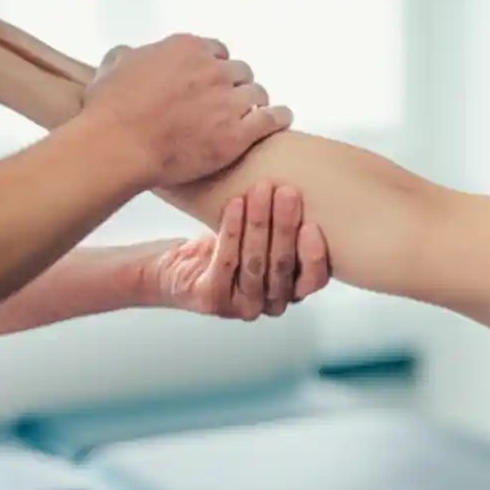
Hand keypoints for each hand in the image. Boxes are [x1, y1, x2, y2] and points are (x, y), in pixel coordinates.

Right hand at [83, 36, 292, 187]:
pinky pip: (271, 119)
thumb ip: (130, 56)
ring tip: (251, 115)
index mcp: (187, 49)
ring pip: (257, 94)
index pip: (216, 51)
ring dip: (254, 103)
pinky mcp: (238, 133)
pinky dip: (278, 118)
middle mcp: (213, 70)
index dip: (217, 67)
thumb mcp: (113, 66)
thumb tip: (131, 56)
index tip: (214, 80)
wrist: (120, 144)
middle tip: (228, 103)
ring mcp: (228, 101)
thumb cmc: (111, 110)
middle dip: (236, 85)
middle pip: (240, 72)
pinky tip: (282, 120)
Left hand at [139, 181, 329, 318]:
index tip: (311, 224)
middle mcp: (270, 304)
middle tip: (287, 193)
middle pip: (282, 265)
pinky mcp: (212, 299)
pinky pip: (226, 262)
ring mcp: (241, 306)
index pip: (314, 280)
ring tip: (260, 191)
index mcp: (291, 290)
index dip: (314, 256)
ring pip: (255, 263)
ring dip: (259, 223)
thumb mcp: (262, 237)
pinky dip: (232, 231)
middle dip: (285, 226)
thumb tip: (301, 182)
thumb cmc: (226, 248)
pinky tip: (235, 205)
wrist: (174, 268)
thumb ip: (284, 226)